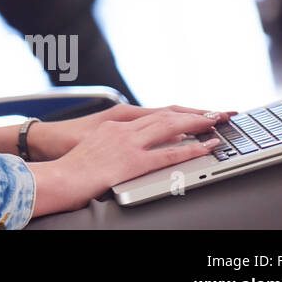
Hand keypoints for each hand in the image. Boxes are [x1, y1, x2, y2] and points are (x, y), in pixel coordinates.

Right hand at [26, 103, 238, 160]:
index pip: (158, 112)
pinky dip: (189, 149)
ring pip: (171, 127)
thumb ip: (119, 138)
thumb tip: (138, 143)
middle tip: (222, 112)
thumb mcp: (97, 140)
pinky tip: (205, 147)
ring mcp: (129, 142)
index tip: (203, 111)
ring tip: (219, 123)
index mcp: (118, 120)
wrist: (59, 171)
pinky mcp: (132, 160)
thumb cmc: (72, 158)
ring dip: (198, 124)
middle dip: (198, 113)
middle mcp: (125, 126)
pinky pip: (167, 154)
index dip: (183, 111)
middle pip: (169, 114)